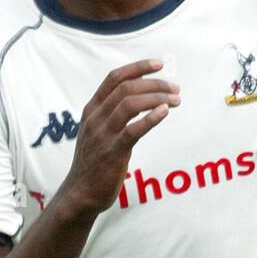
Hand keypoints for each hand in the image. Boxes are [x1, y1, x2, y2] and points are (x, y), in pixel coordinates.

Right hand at [59, 58, 179, 215]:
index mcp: (92, 109)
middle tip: (175, 88)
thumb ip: (111, 115)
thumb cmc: (93, 163)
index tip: (160, 64)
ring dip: (157, 98)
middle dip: (155, 84)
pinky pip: (134, 130)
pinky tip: (165, 112)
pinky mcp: (113, 152)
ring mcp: (103, 135)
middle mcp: (96, 118)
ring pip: (131, 104)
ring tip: (176, 100)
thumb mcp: (96, 132)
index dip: (138, 67)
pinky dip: (151, 118)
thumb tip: (139, 101)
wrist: (80, 193)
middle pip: (126, 88)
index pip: (114, 78)